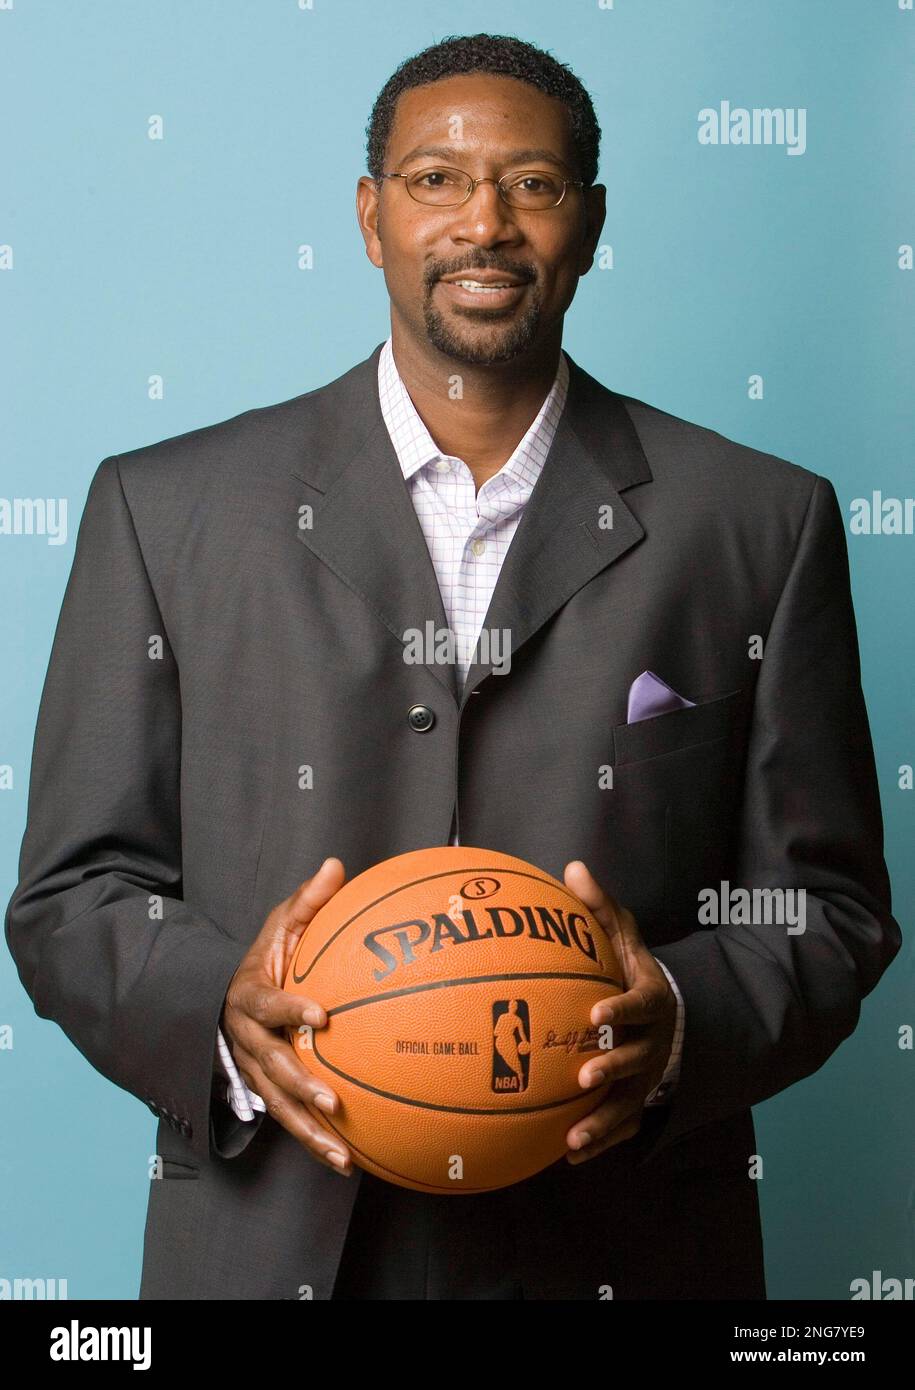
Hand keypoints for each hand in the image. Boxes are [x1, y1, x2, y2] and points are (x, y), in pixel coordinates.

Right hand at [221, 857, 352, 1176]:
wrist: (228, 1000)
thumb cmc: (267, 959)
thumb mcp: (280, 926)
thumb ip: (307, 901)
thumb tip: (337, 865)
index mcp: (250, 997)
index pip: (268, 1005)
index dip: (291, 1009)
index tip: (322, 1014)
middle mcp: (249, 1041)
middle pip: (271, 1067)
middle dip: (300, 1085)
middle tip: (333, 1099)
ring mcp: (255, 1072)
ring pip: (278, 1106)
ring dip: (309, 1130)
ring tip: (341, 1153)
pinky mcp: (267, 1094)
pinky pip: (289, 1121)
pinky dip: (314, 1143)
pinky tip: (348, 1163)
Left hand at [562, 860, 676, 1164]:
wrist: (668, 1017)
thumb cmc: (634, 973)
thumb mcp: (624, 937)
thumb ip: (600, 907)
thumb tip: (573, 867)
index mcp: (651, 1001)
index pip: (638, 1006)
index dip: (619, 1011)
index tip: (594, 1015)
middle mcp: (653, 1043)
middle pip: (636, 1059)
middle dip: (612, 1068)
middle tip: (584, 1075)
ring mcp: (648, 1077)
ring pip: (629, 1103)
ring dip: (603, 1121)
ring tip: (574, 1137)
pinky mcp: (639, 1101)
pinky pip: (620, 1127)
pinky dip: (599, 1142)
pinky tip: (567, 1156)